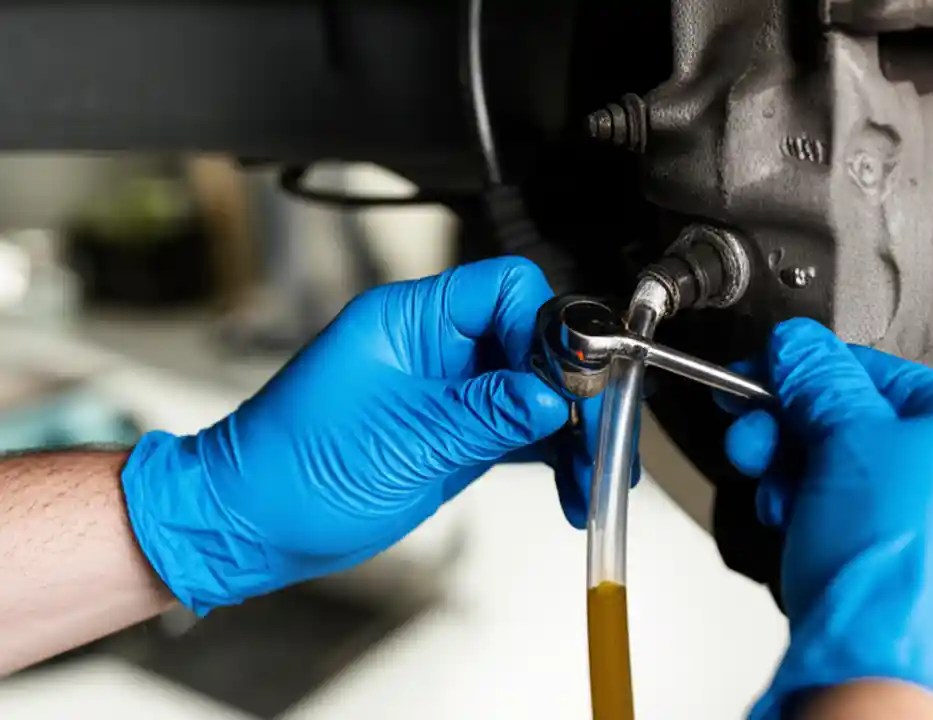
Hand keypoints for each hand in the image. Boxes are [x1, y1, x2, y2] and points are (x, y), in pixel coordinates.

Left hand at [121, 257, 569, 613]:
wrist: (253, 524)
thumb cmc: (293, 472)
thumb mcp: (401, 443)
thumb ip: (483, 415)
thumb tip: (549, 395)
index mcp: (412, 320)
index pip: (507, 289)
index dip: (547, 330)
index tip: (567, 382)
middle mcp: (437, 345)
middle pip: (534, 341)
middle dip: (575, 391)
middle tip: (600, 441)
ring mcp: (450, 389)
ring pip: (537, 390)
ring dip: (574, 432)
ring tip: (594, 479)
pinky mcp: (458, 430)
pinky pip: (522, 430)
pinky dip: (554, 457)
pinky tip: (573, 487)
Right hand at [723, 319, 932, 719]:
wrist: (912, 707)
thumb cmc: (901, 584)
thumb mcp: (844, 445)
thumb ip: (818, 382)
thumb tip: (798, 348)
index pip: (878, 373)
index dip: (803, 377)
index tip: (756, 385)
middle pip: (875, 435)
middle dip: (799, 441)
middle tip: (755, 452)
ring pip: (878, 497)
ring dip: (812, 495)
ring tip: (785, 518)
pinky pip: (892, 553)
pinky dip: (845, 547)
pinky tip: (817, 561)